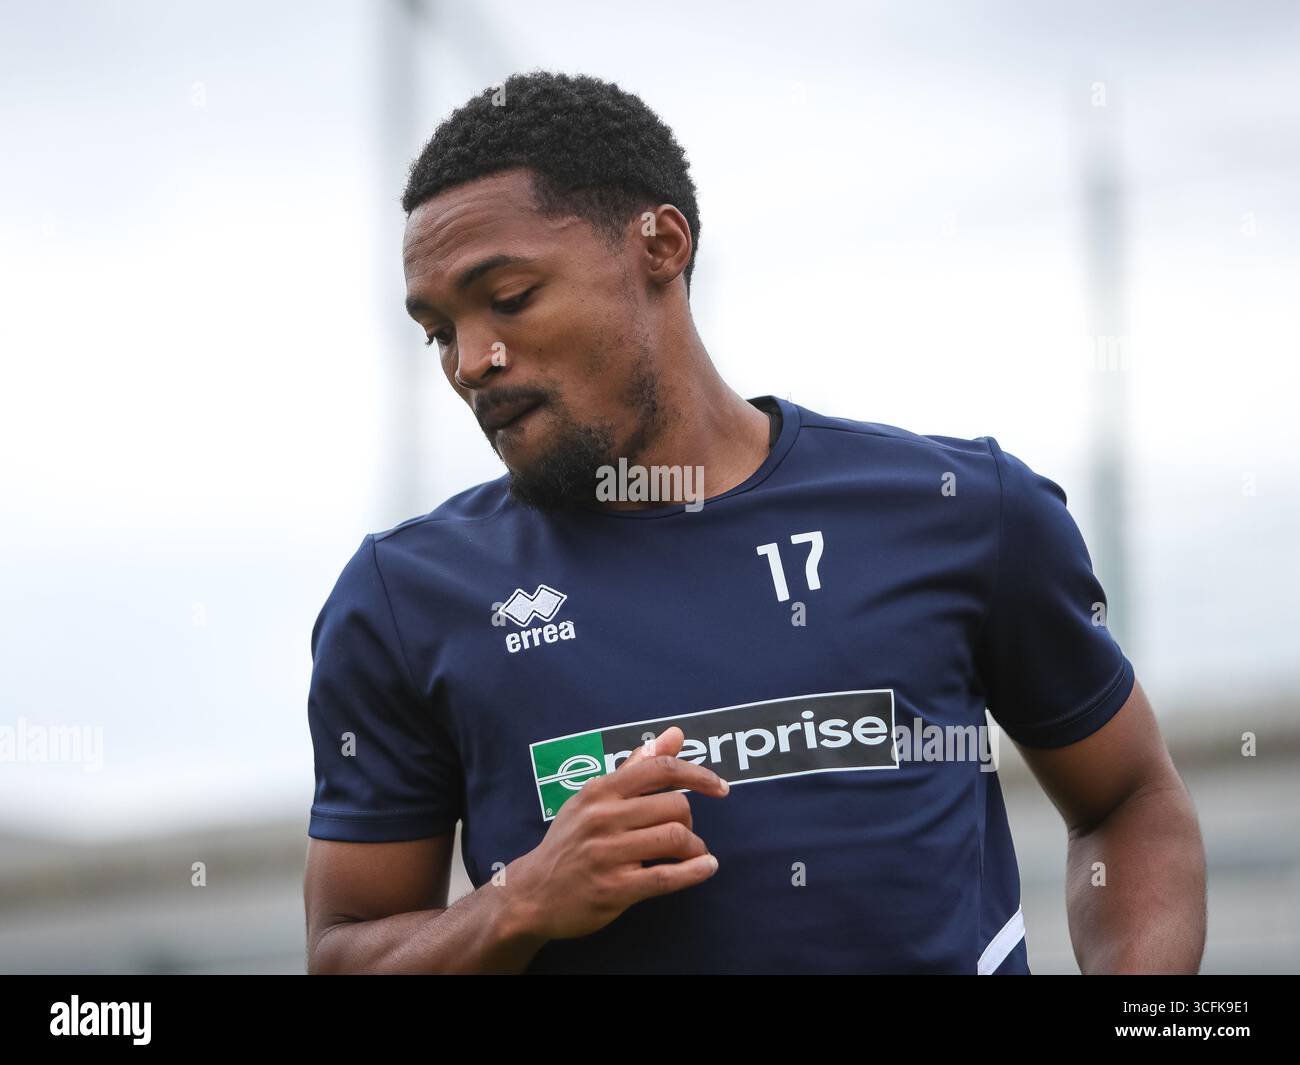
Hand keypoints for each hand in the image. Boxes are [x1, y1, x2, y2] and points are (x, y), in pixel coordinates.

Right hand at [506, 726, 728, 940]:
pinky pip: (666, 876)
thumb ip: (636, 766)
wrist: (532, 894)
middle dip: (689, 821)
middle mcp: (602, 818)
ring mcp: (607, 854)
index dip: (697, 774)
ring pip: (674, 838)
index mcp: (600, 791)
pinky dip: (695, 871)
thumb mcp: (595, 797)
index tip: (720, 787)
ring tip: (693, 853)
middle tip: (684, 832)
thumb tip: (675, 734)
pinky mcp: (613, 889)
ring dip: (695, 847)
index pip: (659, 768)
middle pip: (674, 806)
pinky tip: (707, 868)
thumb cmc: (571, 840)